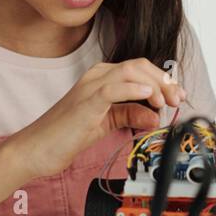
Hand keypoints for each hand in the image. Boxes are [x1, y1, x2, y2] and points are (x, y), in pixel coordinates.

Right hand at [11, 59, 185, 179]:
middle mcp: (97, 76)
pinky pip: (113, 88)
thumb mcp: (107, 123)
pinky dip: (134, 89)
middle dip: (164, 81)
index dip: (163, 80)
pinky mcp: (85, 102)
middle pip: (139, 66)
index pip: (140, 69)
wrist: (36, 149)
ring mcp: (90, 86)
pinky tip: (148, 97)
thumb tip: (155, 116)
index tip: (178, 96)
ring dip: (154, 85)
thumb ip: (130, 115)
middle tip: (177, 99)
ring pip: (130, 71)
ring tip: (164, 102)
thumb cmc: (66, 135)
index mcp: (102, 78)